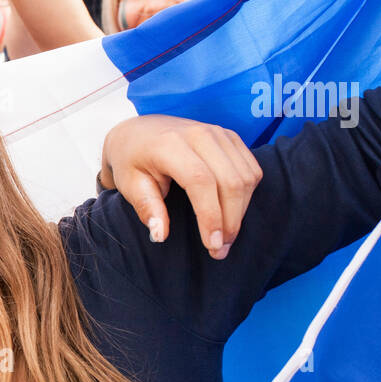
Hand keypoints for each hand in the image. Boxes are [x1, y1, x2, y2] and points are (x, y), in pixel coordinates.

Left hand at [99, 115, 262, 258]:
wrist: (138, 131)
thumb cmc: (131, 160)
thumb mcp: (128, 184)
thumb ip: (146, 207)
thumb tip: (160, 235)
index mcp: (170, 144)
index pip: (200, 181)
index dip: (211, 216)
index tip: (212, 245)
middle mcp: (199, 134)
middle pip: (230, 181)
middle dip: (230, 221)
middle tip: (220, 250)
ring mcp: (218, 133)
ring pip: (245, 177)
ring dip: (240, 212)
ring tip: (226, 237)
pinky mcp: (230, 137)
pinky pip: (252, 169)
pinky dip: (247, 195)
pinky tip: (232, 213)